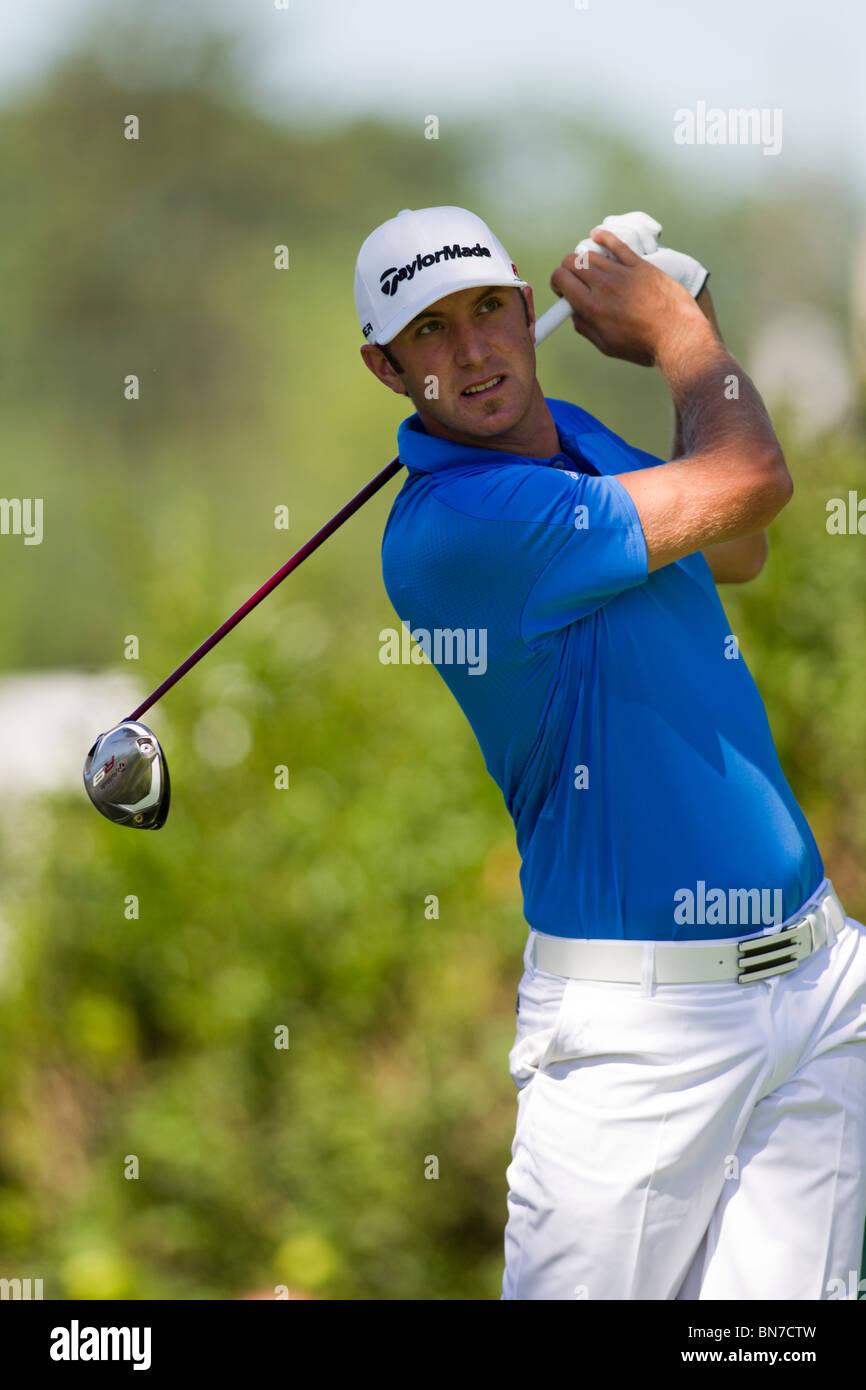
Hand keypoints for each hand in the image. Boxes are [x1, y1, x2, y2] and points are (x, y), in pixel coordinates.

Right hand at [550, 228, 708, 366]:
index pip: (560, 278)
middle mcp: (603, 286)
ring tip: (591, 267)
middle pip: (572, 261)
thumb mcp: (607, 346)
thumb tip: (574, 313)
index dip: (558, 282)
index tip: (564, 289)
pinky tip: (597, 235)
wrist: (678, 337)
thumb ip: (585, 328)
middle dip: (568, 269)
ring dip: (586, 259)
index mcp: (591, 308)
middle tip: (576, 279)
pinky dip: (603, 236)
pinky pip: (617, 243)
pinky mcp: (640, 265)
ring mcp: (622, 273)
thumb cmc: (643, 346)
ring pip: (591, 252)